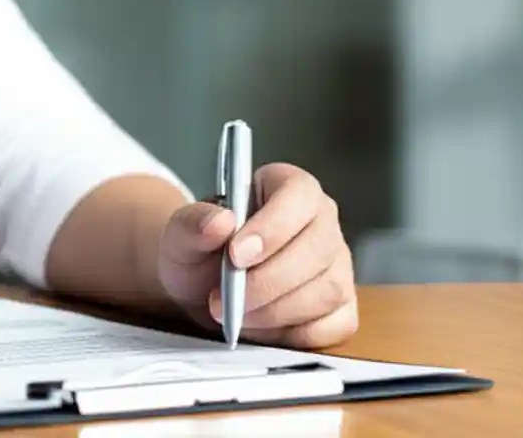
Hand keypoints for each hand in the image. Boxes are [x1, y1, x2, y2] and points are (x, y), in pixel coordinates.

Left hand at [156, 163, 356, 347]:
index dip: (273, 226)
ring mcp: (337, 267)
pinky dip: (294, 335)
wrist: (199, 289)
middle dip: (267, 281)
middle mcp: (322, 223)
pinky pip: (334, 326)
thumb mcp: (180, 235)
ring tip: (234, 314)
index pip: (300, 195)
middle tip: (223, 298)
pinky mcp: (341, 309)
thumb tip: (219, 222)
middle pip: (318, 248)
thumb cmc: (198, 253)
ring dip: (275, 311)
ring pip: (327, 290)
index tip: (236, 254)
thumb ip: (191, 224)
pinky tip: (261, 328)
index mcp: (288, 188)